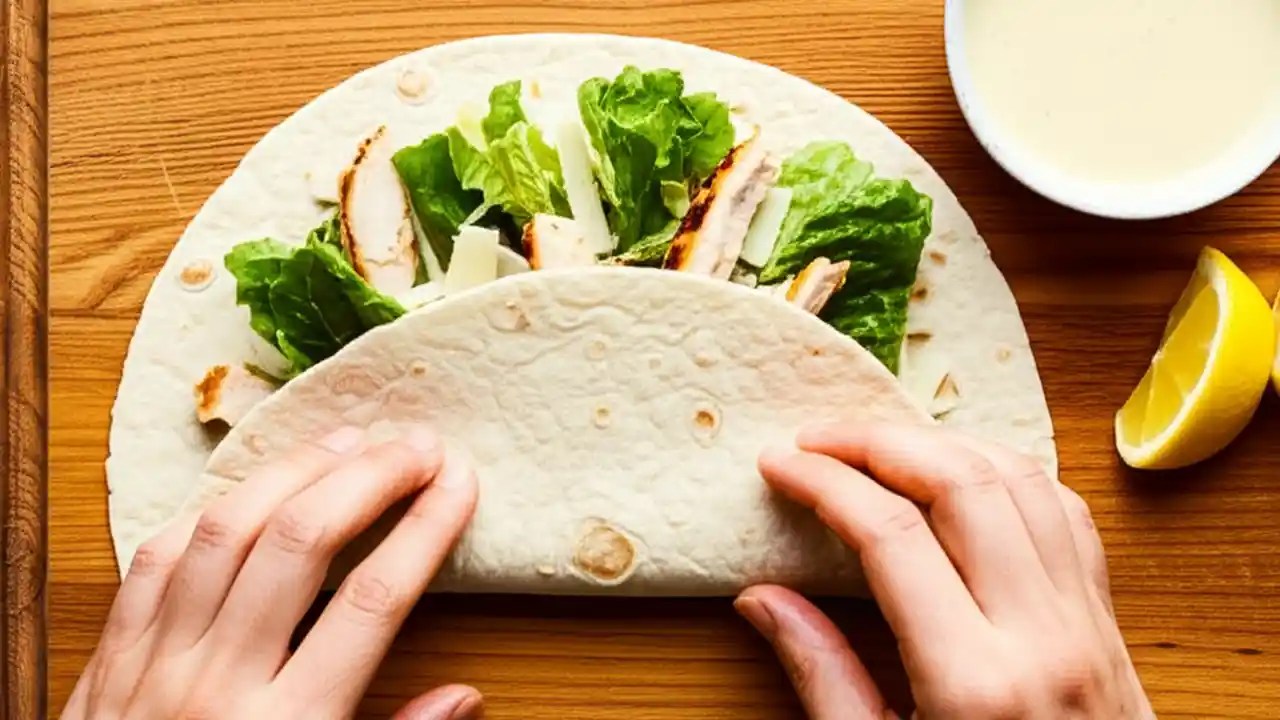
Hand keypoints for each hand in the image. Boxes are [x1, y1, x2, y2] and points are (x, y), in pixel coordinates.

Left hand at [64, 426, 481, 719]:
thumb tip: (465, 696)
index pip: (373, 601)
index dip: (424, 530)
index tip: (461, 484)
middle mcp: (220, 685)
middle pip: (302, 543)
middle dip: (370, 477)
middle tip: (418, 444)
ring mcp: (157, 664)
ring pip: (227, 531)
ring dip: (294, 470)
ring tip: (348, 438)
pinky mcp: (111, 659)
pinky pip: (156, 559)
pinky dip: (208, 512)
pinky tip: (250, 487)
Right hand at [737, 424, 1152, 718]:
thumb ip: (824, 678)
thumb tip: (762, 600)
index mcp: (974, 682)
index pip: (891, 534)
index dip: (824, 483)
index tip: (779, 464)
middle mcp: (1040, 635)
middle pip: (962, 481)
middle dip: (879, 440)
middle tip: (820, 440)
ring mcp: (1084, 621)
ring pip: (1022, 478)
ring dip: (943, 444)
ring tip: (881, 447)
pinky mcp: (1105, 620)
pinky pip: (1064, 510)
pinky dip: (1008, 472)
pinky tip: (962, 479)